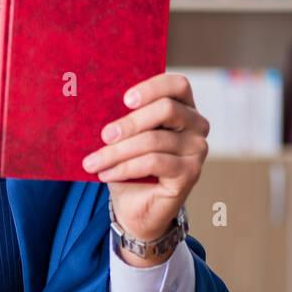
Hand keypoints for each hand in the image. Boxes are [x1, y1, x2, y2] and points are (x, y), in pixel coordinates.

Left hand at [80, 73, 208, 263]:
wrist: (136, 206)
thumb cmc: (129, 165)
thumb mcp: (124, 138)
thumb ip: (122, 118)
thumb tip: (95, 103)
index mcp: (183, 108)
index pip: (178, 85)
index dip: (153, 87)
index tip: (125, 99)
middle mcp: (197, 125)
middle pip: (167, 109)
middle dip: (130, 122)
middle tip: (104, 135)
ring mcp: (197, 149)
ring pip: (154, 140)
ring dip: (117, 151)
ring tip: (93, 162)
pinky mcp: (191, 172)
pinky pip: (154, 162)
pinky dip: (125, 167)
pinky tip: (105, 174)